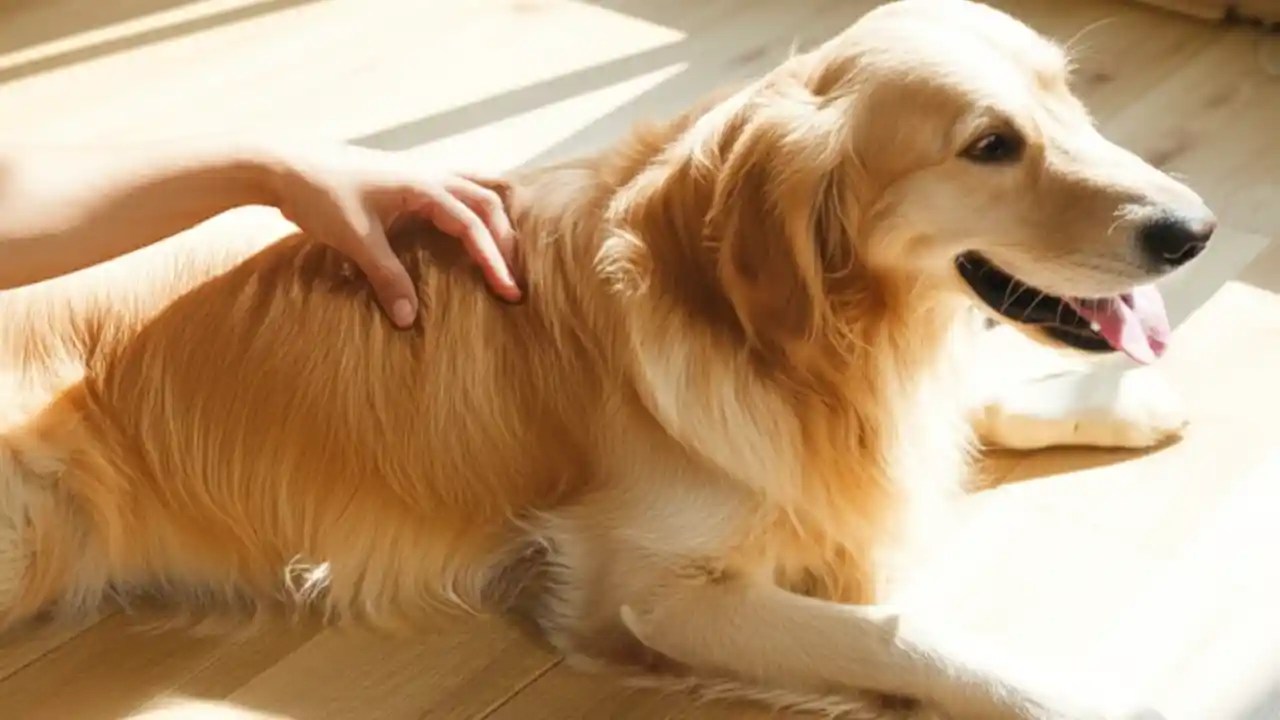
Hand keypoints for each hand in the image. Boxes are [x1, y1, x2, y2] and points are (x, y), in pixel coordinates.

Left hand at [269, 144, 519, 327]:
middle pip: (487, 203)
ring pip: (476, 188)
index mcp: (424, 186)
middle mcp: (430, 174)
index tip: (508, 291)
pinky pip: (455, 186)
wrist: (285, 164)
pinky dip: (473, 204)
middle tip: (514, 279)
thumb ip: (387, 278)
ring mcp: (419, 172)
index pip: (474, 225)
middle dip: (506, 242)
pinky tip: (474, 222)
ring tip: (509, 249)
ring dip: (495, 218)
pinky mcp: (406, 178)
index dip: (494, 260)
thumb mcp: (356, 241)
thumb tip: (409, 319)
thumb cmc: (320, 194)